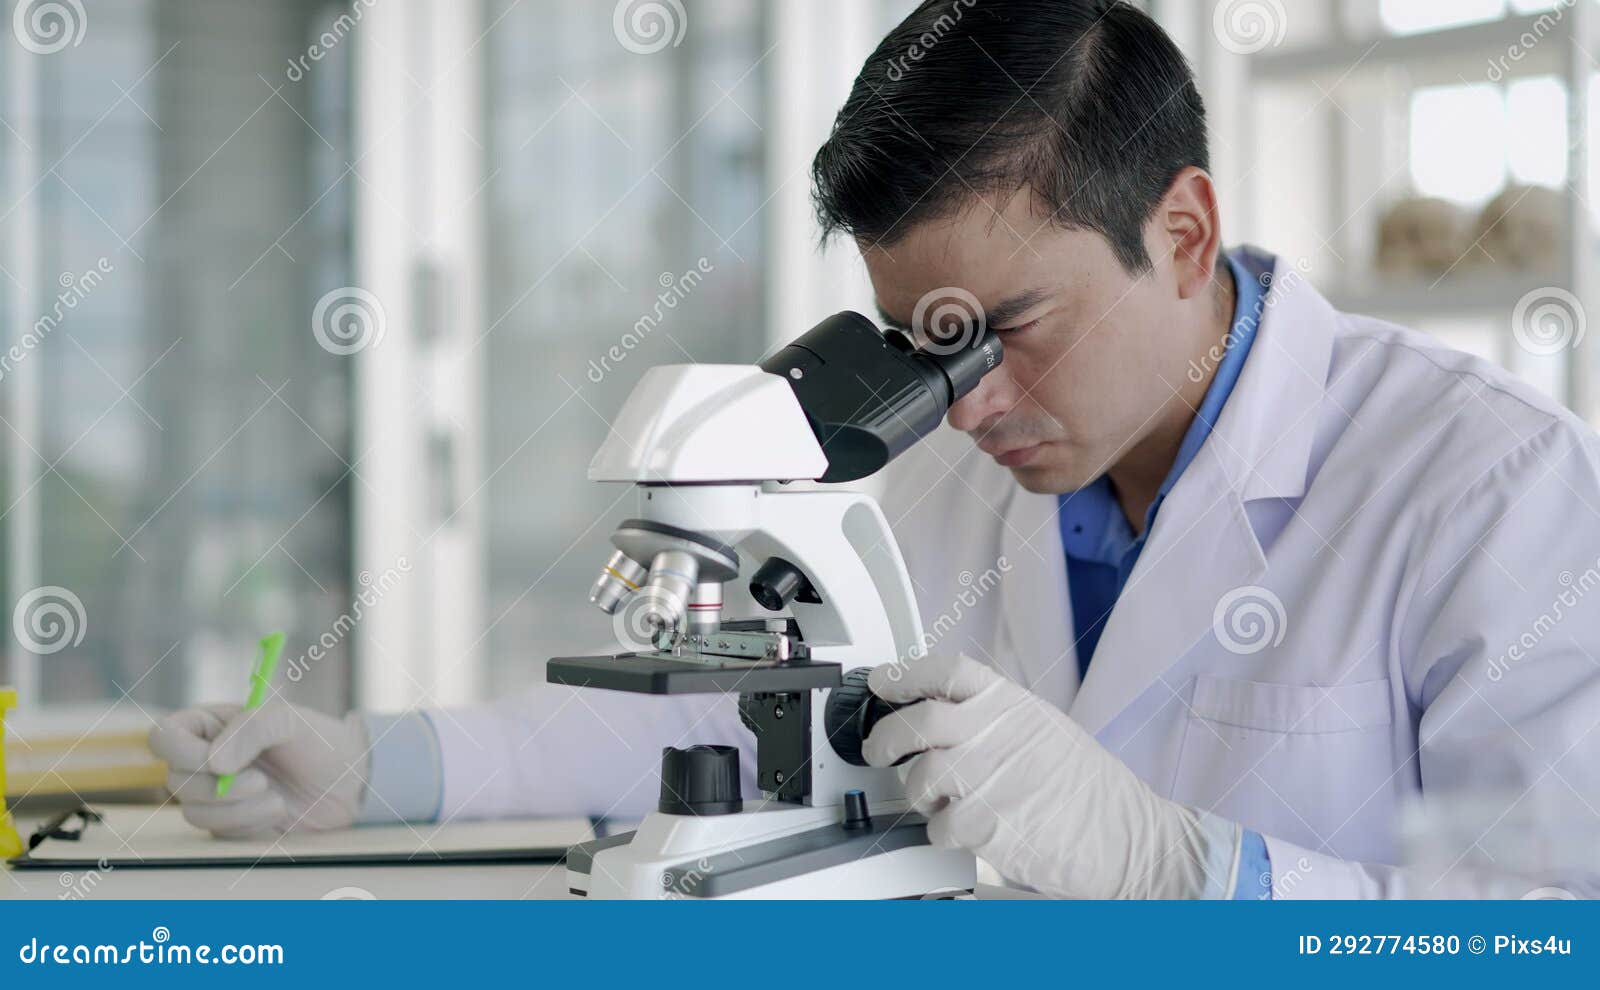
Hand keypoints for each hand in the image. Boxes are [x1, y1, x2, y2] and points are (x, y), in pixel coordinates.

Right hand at [148, 702, 369, 838]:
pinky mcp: (228, 821)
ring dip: (237, 810)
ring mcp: (214, 792)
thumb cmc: (320, 743)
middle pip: (175, 780)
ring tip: (276, 798)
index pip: (164, 736)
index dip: (181, 752)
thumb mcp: (292, 722)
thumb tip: (213, 762)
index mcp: (212, 724)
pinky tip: (276, 811)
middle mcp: (206, 757)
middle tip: (263, 782)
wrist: (349, 784)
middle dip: (219, 788)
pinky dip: (246, 825)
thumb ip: (253, 729)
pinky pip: (216, 832)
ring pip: (193, 812)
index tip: (217, 761)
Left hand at [864, 653, 1241, 898]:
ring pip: (919, 778)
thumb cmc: (1090, 791)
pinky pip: (938, 827)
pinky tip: (967, 831)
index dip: (903, 674)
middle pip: (916, 722)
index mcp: (1011, 705)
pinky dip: (943, 833)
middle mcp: (995, 733)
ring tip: (939, 802)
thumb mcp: (1043, 730)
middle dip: (884, 738)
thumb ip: (993, 720)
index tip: (880, 681)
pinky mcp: (984, 824)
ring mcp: (988, 777)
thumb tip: (941, 718)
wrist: (1126, 839)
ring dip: (918, 794)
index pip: (944, 671)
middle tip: (876, 750)